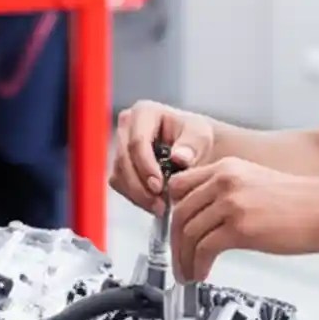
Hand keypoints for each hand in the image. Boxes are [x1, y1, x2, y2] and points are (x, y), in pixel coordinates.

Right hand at [109, 100, 215, 215]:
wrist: (193, 148)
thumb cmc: (196, 137)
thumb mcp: (200, 136)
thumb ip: (192, 145)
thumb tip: (179, 158)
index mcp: (144, 112)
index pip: (137, 141)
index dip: (146, 166)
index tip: (159, 187)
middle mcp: (126, 125)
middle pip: (123, 160)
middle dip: (140, 186)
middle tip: (159, 205)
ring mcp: (120, 145)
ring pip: (119, 174)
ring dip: (137, 194)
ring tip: (160, 208)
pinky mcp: (119, 164)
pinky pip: (120, 183)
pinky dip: (135, 196)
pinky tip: (154, 204)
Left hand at [168, 157, 318, 281]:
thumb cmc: (302, 201)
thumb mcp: (257, 182)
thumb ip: (230, 192)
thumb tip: (210, 217)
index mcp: (227, 168)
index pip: (180, 186)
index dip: (172, 212)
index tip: (175, 230)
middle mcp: (224, 181)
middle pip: (179, 212)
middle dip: (174, 242)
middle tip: (177, 261)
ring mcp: (230, 203)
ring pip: (188, 233)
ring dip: (184, 259)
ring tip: (188, 273)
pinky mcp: (239, 227)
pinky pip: (204, 249)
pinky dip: (198, 265)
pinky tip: (202, 273)